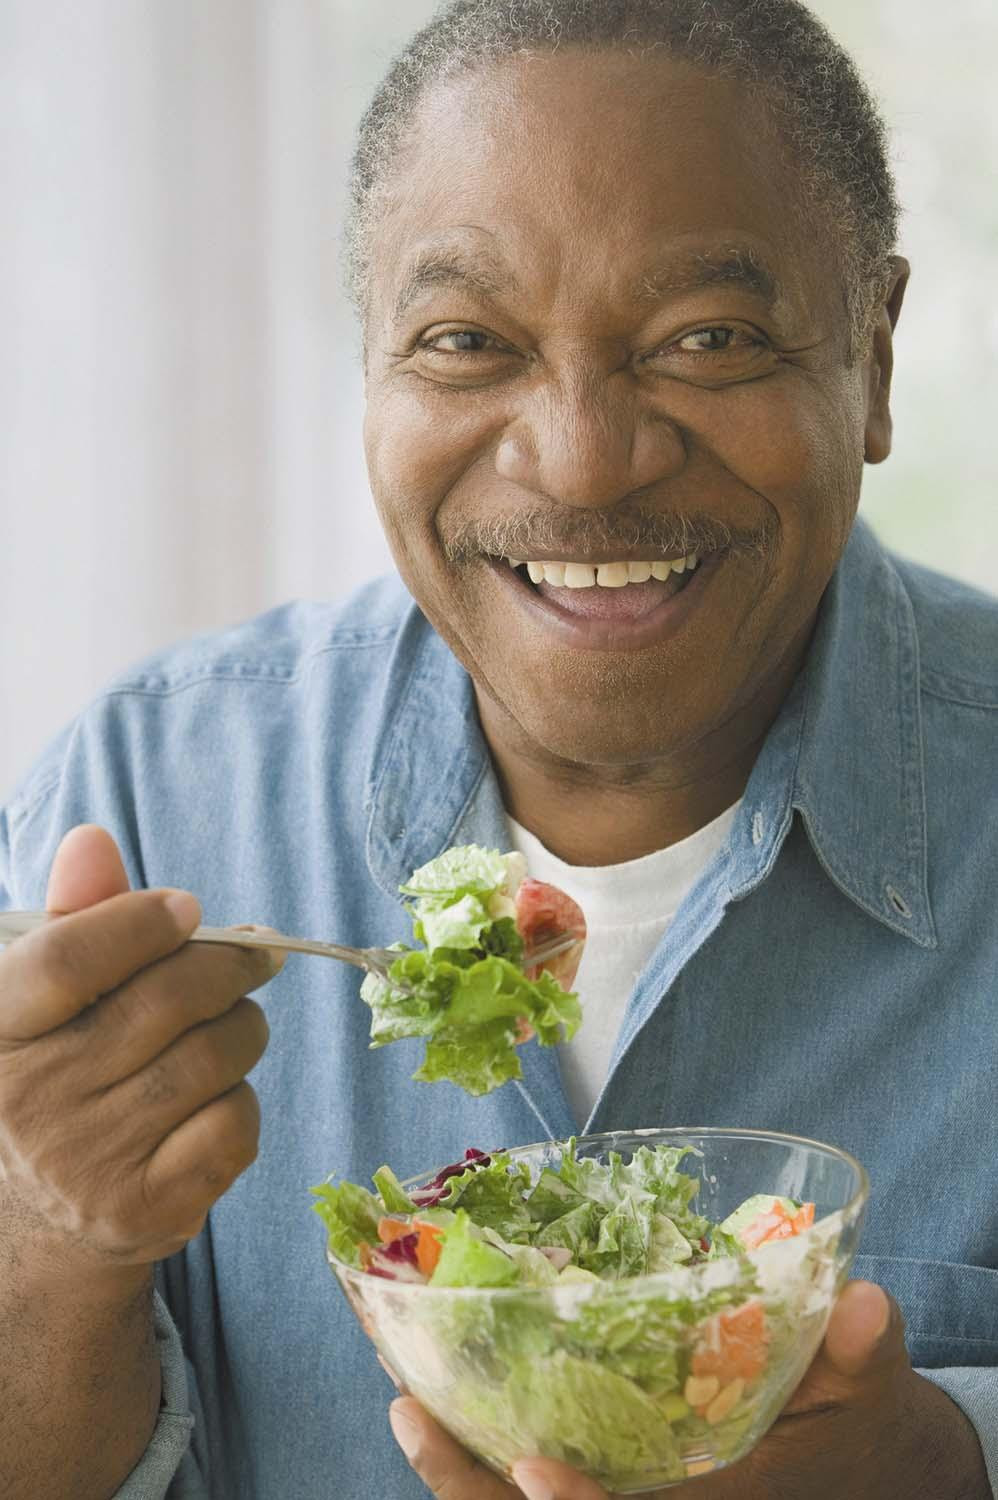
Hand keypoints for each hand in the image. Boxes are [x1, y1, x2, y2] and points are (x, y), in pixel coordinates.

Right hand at [0, 823, 283, 1283]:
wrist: (48, 1213)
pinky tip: (219, 1094)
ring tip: (234, 1021)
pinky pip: (235, 1124)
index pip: (65, 961)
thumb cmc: (61, 1070)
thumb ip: (76, 918)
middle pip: (164, 1002)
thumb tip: (92, 839)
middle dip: (228, 965)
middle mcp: (29, 1104)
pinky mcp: (147, 1210)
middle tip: (255, 953)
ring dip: (244, 1026)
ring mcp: (87, 1165)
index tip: (187, 909)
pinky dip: (244, 1096)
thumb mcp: (47, 996)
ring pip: (214, 1058)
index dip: (138, 922)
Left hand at [389, 1280, 990, 1499]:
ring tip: (406, 1406)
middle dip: (476, 1490)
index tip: (529, 1469)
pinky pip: (547, 1487)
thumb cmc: (858, 1426)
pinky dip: (484, 1460)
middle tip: (413, 1419)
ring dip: (462, 1476)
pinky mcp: (621, 1486)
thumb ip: (861, 1353)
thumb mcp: (868, 1390)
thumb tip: (865, 1303)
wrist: (863, 1470)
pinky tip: (440, 1406)